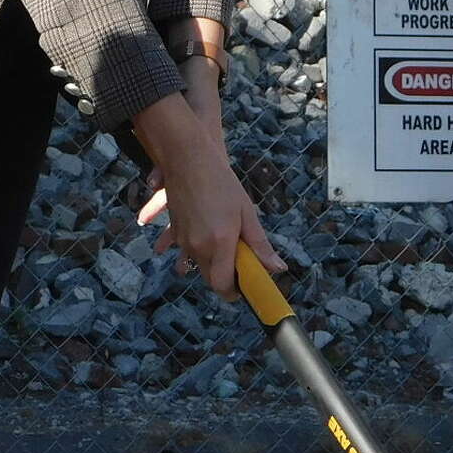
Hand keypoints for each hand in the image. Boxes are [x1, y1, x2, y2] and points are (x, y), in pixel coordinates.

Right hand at [132, 86, 281, 299]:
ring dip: (207, 264)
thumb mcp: (246, 213)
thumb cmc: (222, 183)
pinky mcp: (174, 230)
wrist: (188, 159)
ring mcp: (182, 239)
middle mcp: (197, 246)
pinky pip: (183, 250)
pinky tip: (202, 238)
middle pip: (208, 278)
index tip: (243, 288)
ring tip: (219, 250)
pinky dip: (192, 251)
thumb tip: (277, 269)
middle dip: (222, 278)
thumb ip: (259, 244)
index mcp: (219, 244)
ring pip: (195, 264)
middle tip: (238, 264)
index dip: (233, 292)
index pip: (222, 285)